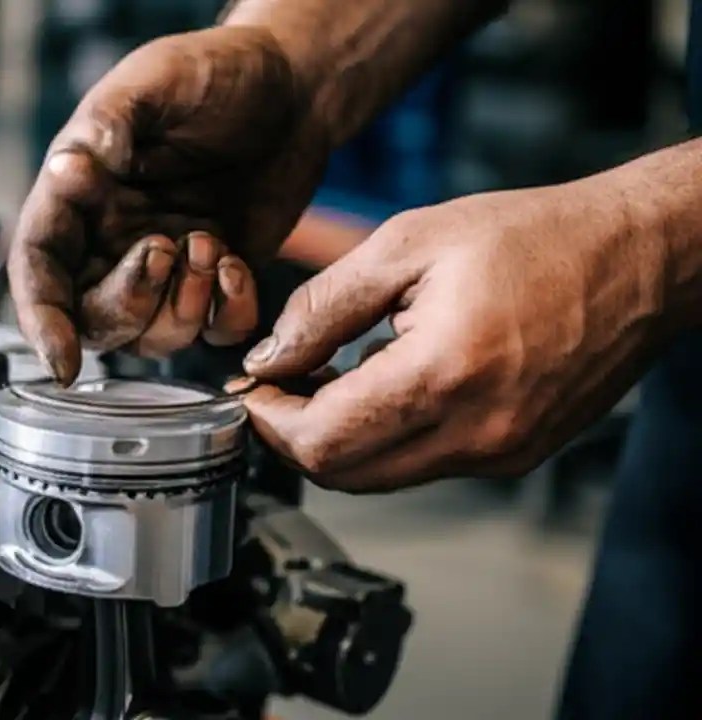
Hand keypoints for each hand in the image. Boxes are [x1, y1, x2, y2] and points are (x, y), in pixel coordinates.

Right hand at [8, 26, 331, 384]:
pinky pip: (214, 332)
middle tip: (165, 249)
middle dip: (128, 303)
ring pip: (153, 336)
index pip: (39, 271)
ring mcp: (167, 267)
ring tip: (210, 244)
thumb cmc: (215, 72)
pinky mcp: (218, 281)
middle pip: (94, 318)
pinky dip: (228, 312)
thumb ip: (109, 123)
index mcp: (79, 197)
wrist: (294, 83)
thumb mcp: (154, 79)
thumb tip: (69, 171)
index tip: (60, 359)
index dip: (42, 320)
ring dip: (184, 306)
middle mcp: (113, 241)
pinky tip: (238, 264)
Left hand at [238, 180, 673, 491]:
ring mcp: (500, 453)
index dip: (267, 419)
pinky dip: (383, 438)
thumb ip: (322, 307)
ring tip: (324, 378)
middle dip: (292, 435)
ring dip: (335, 439)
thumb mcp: (407, 244)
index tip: (249, 385)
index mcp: (444, 376)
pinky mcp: (515, 455)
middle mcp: (476, 433)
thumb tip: (266, 358)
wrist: (638, 256)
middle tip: (276, 385)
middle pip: (342, 474)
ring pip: (379, 478)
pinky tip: (380, 386)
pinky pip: (422, 466)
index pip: (320, 441)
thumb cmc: (534, 236)